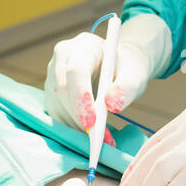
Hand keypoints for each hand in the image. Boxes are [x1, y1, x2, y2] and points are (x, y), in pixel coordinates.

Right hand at [44, 14, 170, 131]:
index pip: (76, 70)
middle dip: (79, 118)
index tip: (92, 123)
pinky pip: (55, 114)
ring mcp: (53, 74)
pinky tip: (90, 135)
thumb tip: (112, 105)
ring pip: (56, 105)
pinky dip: (71, 128)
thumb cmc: (126, 68)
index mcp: (84, 46)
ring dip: (75, 126)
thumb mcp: (135, 74)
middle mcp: (63, 57)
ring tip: (102, 139)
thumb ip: (127, 87)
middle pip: (62, 89)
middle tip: (101, 139)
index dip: (81, 97)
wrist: (117, 66)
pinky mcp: (50, 92)